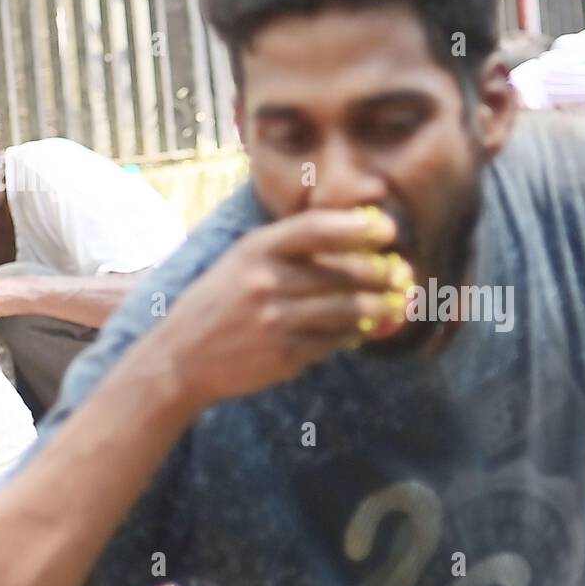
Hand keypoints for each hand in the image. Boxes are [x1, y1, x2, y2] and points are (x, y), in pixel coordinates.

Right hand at [151, 207, 411, 411]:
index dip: (356, 227)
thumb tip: (355, 234)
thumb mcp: (243, 261)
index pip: (315, 228)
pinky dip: (353, 336)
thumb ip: (290, 246)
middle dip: (380, 273)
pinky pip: (332, 341)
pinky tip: (364, 331)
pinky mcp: (283, 354)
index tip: (388, 229)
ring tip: (398, 306)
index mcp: (256, 248)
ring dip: (379, 308)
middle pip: (340, 272)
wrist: (181, 358)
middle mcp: (265, 280)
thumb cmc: (222, 302)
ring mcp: (275, 319)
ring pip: (345, 309)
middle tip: (403, 274)